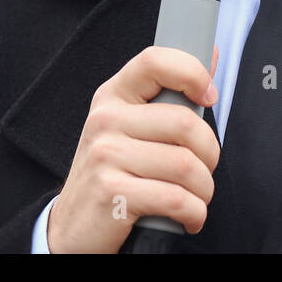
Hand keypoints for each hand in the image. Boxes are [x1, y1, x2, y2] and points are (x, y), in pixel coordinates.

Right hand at [47, 44, 220, 252]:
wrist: (72, 228)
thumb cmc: (113, 174)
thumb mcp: (133, 128)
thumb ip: (170, 95)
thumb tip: (209, 54)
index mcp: (114, 96)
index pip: (154, 61)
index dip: (192, 73)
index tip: (209, 96)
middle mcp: (105, 120)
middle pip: (184, 123)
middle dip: (209, 154)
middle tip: (203, 170)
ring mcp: (105, 155)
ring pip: (185, 166)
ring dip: (203, 190)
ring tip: (196, 197)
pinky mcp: (111, 193)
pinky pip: (175, 199)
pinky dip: (194, 213)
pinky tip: (189, 217)